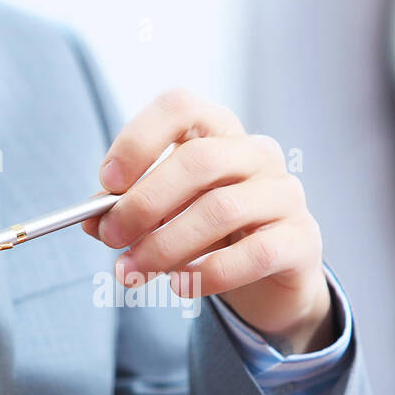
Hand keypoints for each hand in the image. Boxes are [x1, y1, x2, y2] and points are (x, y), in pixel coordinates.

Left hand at [83, 89, 333, 353]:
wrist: (271, 276)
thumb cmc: (210, 233)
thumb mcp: (164, 216)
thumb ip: (128, 212)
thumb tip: (92, 219)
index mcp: (219, 132)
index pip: (181, 107)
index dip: (139, 139)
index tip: (108, 181)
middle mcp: (257, 153)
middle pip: (198, 161)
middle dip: (144, 202)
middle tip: (111, 238)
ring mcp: (285, 194)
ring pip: (220, 209)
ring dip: (166, 245)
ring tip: (133, 272)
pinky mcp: (302, 240)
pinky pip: (254, 253)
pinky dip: (209, 273)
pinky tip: (181, 286)